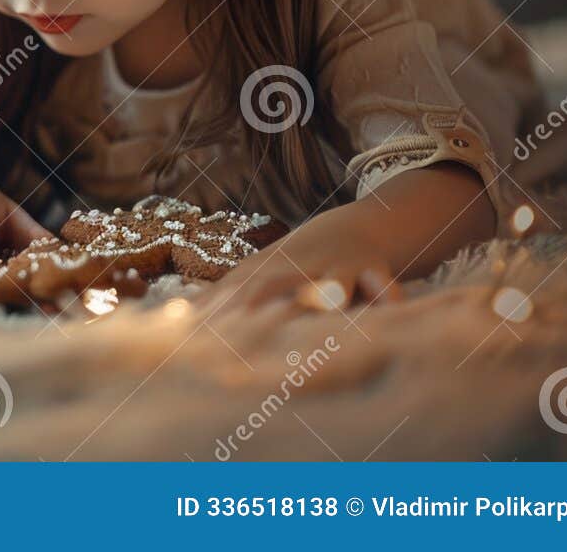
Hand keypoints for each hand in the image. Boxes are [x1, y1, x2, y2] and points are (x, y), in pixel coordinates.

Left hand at [200, 163, 492, 315]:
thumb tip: (173, 315)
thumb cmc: (297, 263)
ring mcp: (336, 267)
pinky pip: (385, 286)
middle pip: (272, 286)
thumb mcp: (258, 273)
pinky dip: (390, 297)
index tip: (192, 336)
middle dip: (256, 305)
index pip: (233, 293)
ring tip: (328, 302)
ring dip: (328, 291)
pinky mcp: (373, 269)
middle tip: (237, 336)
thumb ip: (220, 297)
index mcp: (265, 272)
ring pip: (332, 281)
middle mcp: (297, 268)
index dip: (213, 313)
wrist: (357, 228)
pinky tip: (393, 310)